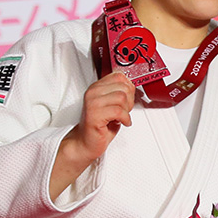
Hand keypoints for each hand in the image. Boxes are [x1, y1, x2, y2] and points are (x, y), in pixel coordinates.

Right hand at [51, 72, 134, 198]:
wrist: (86, 142)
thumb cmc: (100, 125)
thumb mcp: (111, 105)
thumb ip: (119, 93)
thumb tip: (132, 86)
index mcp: (96, 87)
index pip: (119, 76)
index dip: (128, 88)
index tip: (126, 99)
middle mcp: (93, 93)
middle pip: (123, 86)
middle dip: (129, 100)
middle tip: (124, 110)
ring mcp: (92, 103)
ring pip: (122, 98)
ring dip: (127, 110)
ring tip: (121, 117)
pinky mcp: (94, 115)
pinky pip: (119, 111)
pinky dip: (125, 119)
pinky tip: (121, 123)